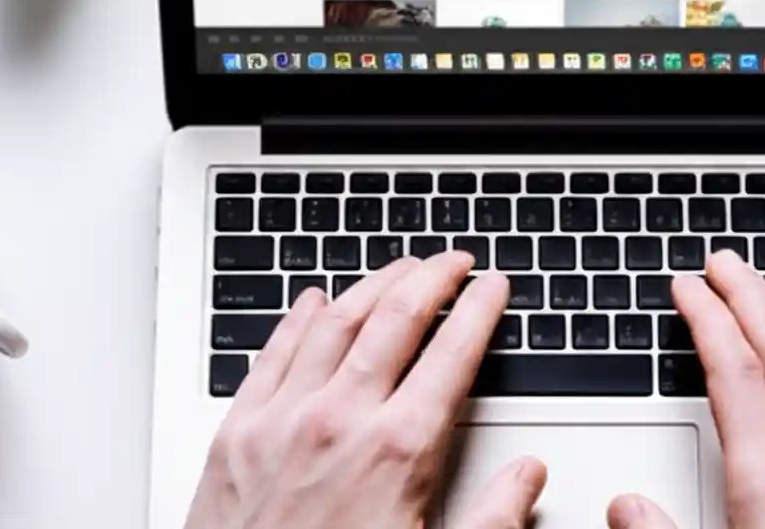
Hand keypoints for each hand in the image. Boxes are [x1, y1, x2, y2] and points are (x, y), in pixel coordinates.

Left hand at [185, 253, 547, 528]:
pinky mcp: (237, 432)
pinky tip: (314, 301)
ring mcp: (282, 421)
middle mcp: (339, 422)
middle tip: (453, 262)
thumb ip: (492, 518)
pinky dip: (298, 318)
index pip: (452, 352)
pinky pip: (272, 353)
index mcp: (398, 452)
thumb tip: (528, 474)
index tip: (492, 287)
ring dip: (373, 285)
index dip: (479, 308)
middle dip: (432, 277)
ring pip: (334, 321)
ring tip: (400, 268)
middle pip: (395, 318)